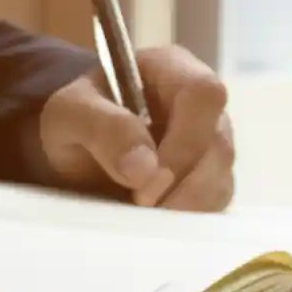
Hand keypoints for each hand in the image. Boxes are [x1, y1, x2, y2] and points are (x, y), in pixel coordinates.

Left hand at [37, 45, 234, 209]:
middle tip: (140, 203)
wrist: (70, 150)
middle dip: (182, 183)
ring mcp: (208, 145)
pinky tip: (155, 222)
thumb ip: (105, 129)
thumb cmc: (73, 119)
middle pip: (218, 144)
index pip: (204, 95)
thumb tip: (145, 169)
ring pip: (221, 179)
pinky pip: (214, 203)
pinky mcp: (206, 181)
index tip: (150, 179)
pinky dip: (187, 218)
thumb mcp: (70, 113)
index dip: (186, 140)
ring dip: (186, 205)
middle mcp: (201, 106)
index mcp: (172, 70)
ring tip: (144, 215)